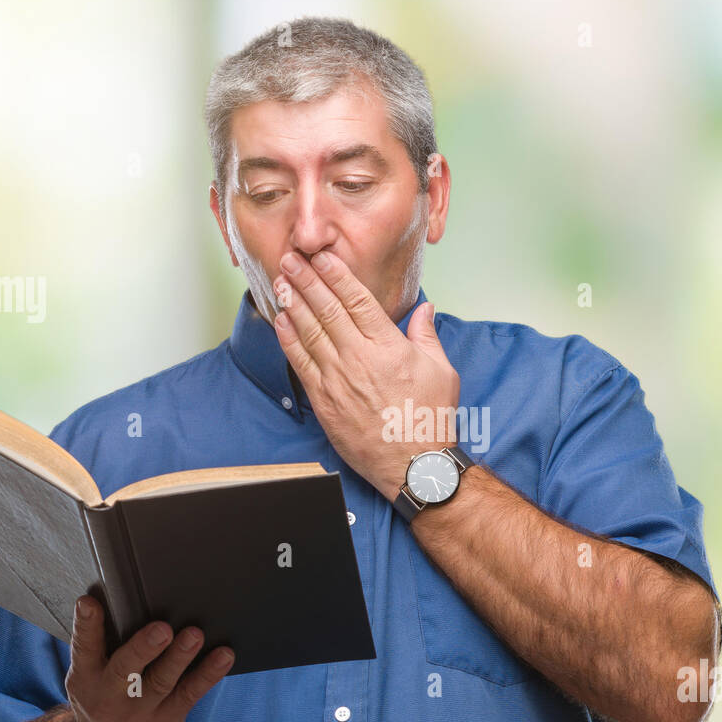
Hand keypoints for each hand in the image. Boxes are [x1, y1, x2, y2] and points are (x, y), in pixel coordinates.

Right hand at [64, 596, 235, 721]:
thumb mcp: (88, 676)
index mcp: (86, 677)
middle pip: (126, 669)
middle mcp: (109, 696)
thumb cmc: (102, 698)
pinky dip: (208, 673)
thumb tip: (113, 598)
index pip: (83, 647)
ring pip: (161, 681)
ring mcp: (138, 713)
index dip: (86, 624)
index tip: (88, 602)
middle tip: (162, 628)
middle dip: (144, 647)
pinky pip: (190, 694)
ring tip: (194, 635)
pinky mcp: (166, 721)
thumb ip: (98, 645)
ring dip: (180, 657)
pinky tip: (224, 656)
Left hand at [270, 249, 459, 497]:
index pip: (356, 300)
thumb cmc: (430, 419)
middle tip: (291, 258)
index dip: (336, 275)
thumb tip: (424, 309)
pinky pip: (301, 363)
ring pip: (309, 332)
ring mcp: (338, 380)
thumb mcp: (441, 371)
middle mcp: (359, 358)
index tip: (321, 257)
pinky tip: (280, 320)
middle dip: (307, 280)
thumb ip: (426, 335)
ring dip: (293, 303)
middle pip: (327, 309)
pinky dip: (288, 339)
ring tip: (281, 279)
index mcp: (388, 347)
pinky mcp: (324, 401)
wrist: (413, 465)